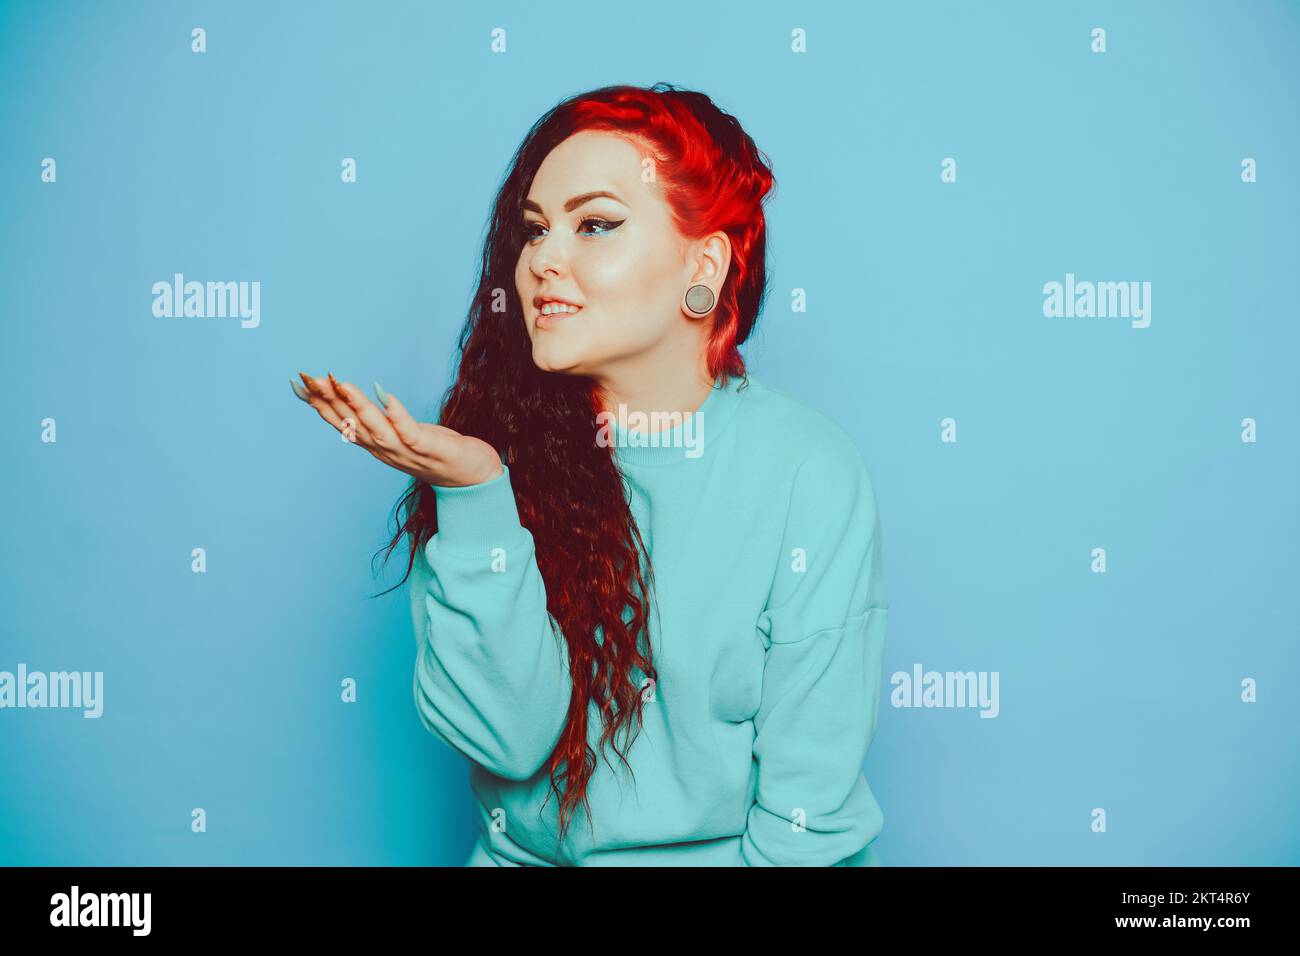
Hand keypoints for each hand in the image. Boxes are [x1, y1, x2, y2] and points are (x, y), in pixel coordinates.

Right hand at [294, 372, 502, 487]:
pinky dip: (397, 415)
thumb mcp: (399, 433)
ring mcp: (406, 451)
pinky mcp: (429, 449)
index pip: (341, 422)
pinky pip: (410, 432)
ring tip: (340, 383)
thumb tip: (350, 396)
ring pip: (375, 428)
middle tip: (309, 377)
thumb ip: (376, 418)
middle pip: (352, 423)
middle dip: (329, 400)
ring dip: (357, 405)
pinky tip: (386, 396)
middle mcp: (385, 450)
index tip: (298, 383)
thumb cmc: (435, 451)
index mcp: (376, 445)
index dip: (320, 404)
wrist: (472, 479)